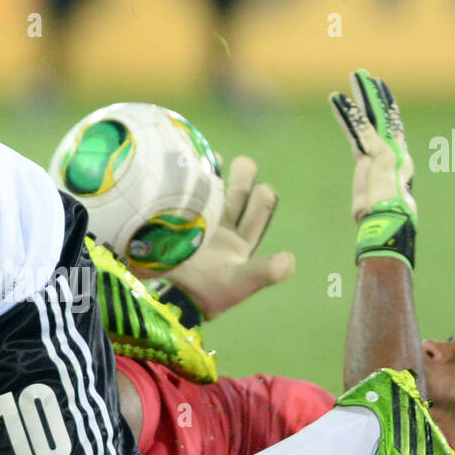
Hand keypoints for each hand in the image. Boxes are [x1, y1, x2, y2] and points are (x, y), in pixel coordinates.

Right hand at [165, 155, 295, 318]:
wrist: (164, 296)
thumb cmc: (204, 293)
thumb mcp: (237, 284)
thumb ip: (263, 272)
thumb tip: (289, 260)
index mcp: (241, 244)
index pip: (258, 214)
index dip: (263, 199)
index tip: (261, 189)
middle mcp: (222, 232)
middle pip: (237, 197)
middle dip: (243, 178)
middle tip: (243, 163)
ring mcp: (198, 225)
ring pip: (212, 192)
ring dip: (216, 175)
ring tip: (217, 158)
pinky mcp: (175, 222)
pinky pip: (186, 196)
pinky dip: (191, 182)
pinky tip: (189, 167)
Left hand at [329, 69, 416, 266]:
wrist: (390, 226)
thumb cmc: (384, 224)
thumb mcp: (375, 209)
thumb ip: (368, 203)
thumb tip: (362, 213)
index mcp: (395, 165)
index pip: (389, 133)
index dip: (385, 115)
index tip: (383, 98)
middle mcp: (394, 153)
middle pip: (382, 118)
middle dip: (376, 96)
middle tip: (368, 77)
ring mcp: (386, 151)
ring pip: (372, 117)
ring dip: (363, 95)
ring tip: (356, 75)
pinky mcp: (374, 154)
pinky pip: (358, 128)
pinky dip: (346, 113)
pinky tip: (336, 97)